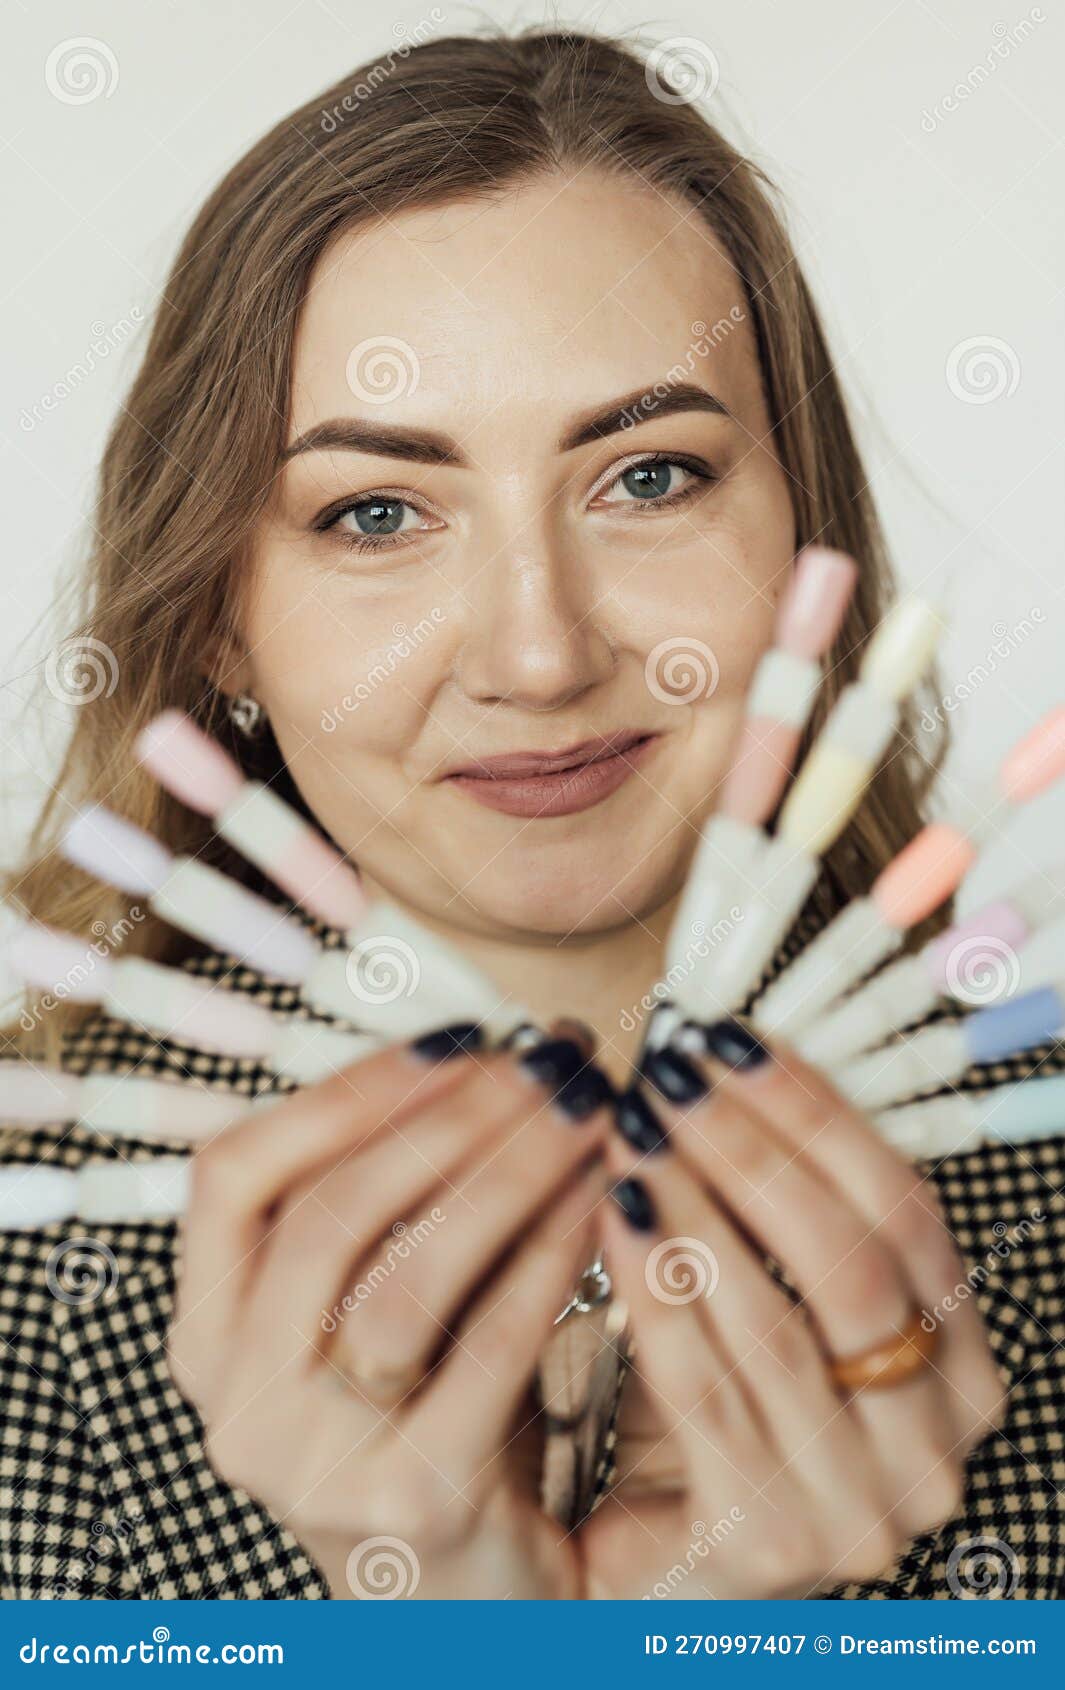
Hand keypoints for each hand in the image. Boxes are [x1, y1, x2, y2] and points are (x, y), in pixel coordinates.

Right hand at [167, 1031, 611, 1598]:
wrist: (470, 1605)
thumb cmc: (431, 1421)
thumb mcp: (375, 1315)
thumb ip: (389, 1206)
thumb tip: (488, 1054)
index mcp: (210, 1334)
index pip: (230, 1177)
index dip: (342, 1094)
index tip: (453, 1038)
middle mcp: (238, 1401)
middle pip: (326, 1216)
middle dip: (449, 1119)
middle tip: (549, 1065)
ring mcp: (314, 1464)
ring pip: (403, 1278)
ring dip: (507, 1176)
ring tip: (587, 1118)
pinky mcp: (413, 1501)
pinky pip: (490, 1347)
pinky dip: (551, 1257)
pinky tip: (601, 1200)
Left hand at [579, 1021, 1006, 1598]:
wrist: (663, 1569)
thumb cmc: (723, 1411)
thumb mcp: (778, 1304)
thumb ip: (776, 1209)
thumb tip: (713, 1061)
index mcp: (959, 1366)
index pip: (906, 1211)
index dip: (816, 1114)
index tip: (733, 1042)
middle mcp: (933, 1442)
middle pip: (854, 1260)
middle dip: (752, 1150)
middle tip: (669, 1081)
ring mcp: (860, 1504)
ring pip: (775, 1322)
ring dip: (693, 1208)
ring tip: (630, 1134)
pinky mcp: (768, 1541)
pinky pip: (700, 1387)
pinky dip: (650, 1290)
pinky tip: (611, 1216)